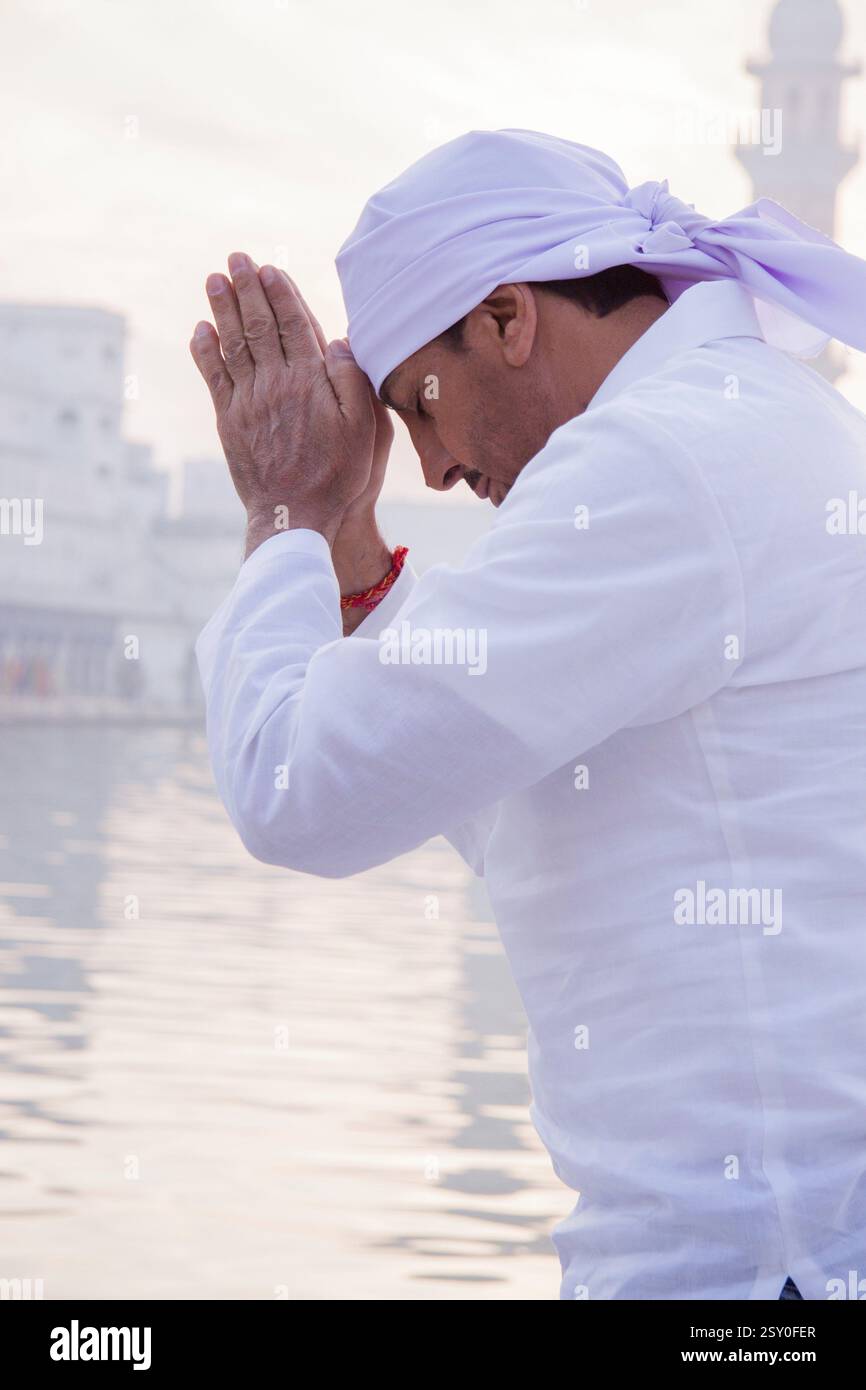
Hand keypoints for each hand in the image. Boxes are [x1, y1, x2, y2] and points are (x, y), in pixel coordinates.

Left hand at [190, 253, 381, 552]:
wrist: (296, 516)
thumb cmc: (339, 476)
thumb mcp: (365, 430)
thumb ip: (353, 382)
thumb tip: (340, 340)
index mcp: (311, 382)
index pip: (294, 325)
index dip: (281, 294)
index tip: (270, 268)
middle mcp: (276, 385)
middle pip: (259, 326)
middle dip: (247, 289)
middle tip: (236, 259)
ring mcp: (249, 402)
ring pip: (233, 345)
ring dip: (223, 309)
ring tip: (215, 279)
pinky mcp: (231, 423)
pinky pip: (215, 378)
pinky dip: (206, 351)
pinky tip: (201, 329)